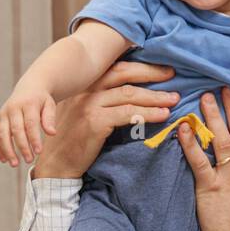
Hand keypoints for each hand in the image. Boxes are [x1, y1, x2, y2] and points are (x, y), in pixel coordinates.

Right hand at [0, 78, 57, 166]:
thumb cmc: (41, 100)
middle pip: (15, 130)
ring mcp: (3, 115)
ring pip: (2, 134)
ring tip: (14, 164)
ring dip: (7, 150)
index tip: (38, 152)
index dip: (33, 138)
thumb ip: (49, 118)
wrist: (29, 87)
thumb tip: (52, 133)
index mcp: (27, 104)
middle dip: (21, 146)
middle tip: (29, 160)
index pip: (30, 123)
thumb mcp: (49, 105)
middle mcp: (12, 109)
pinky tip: (4, 159)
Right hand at [30, 61, 179, 179]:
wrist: (55, 163)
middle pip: (124, 73)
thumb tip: (134, 94)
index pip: (116, 68)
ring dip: (155, 97)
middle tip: (173, 75)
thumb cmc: (73, 140)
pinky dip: (148, 114)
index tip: (161, 69)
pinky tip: (162, 116)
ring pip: (129, 94)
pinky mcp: (94, 121)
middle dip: (152, 73)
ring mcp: (88, 104)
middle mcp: (85, 89)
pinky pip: (128, 114)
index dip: (141, 66)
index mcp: (84, 84)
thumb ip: (102, 100)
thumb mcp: (83, 112)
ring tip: (174, 100)